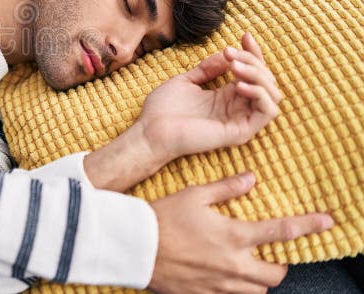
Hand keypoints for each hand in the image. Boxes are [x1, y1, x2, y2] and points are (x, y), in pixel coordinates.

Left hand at [139, 33, 282, 164]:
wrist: (151, 130)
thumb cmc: (163, 109)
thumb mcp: (186, 81)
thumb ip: (207, 69)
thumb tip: (225, 55)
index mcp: (226, 97)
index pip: (252, 73)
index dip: (253, 52)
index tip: (244, 35)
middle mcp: (237, 108)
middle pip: (266, 80)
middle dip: (253, 60)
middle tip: (230, 53)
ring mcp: (240, 120)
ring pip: (272, 94)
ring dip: (258, 74)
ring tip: (234, 67)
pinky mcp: (241, 132)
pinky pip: (267, 112)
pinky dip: (260, 94)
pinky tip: (238, 85)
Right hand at [149, 173, 333, 292]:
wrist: (135, 247)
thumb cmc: (163, 217)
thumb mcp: (194, 195)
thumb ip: (226, 188)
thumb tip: (251, 179)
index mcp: (233, 235)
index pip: (282, 232)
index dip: (308, 225)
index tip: (325, 222)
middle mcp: (233, 264)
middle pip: (276, 273)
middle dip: (280, 264)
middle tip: (270, 254)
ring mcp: (220, 283)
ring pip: (258, 291)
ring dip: (259, 279)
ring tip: (248, 266)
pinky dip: (237, 289)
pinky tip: (225, 276)